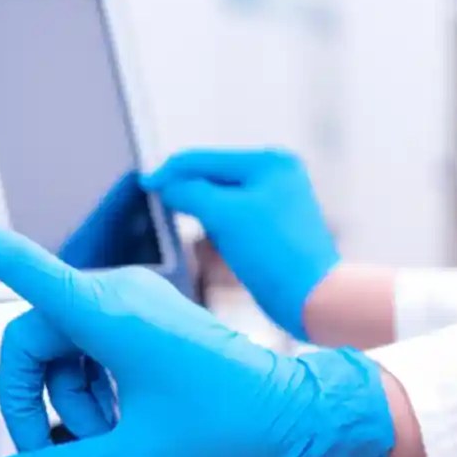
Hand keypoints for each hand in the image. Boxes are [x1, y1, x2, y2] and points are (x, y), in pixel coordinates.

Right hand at [0, 198, 393, 456]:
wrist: (295, 411)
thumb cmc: (233, 423)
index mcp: (108, 314)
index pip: (17, 264)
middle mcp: (114, 292)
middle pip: (31, 336)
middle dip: (33, 397)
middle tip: (54, 444)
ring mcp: (129, 298)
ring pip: (57, 344)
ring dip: (67, 396)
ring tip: (107, 434)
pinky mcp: (139, 309)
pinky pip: (84, 341)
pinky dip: (87, 383)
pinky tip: (116, 415)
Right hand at [142, 148, 337, 340]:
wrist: (313, 297)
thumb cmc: (273, 253)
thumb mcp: (223, 215)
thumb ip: (189, 192)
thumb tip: (166, 185)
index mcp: (268, 161)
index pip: (203, 159)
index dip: (169, 172)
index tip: (142, 187)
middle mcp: (276, 172)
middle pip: (211, 175)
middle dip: (185, 190)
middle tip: (157, 207)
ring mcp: (277, 197)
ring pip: (219, 196)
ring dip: (199, 209)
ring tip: (182, 224)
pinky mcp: (274, 223)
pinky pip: (231, 214)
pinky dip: (214, 223)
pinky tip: (210, 239)